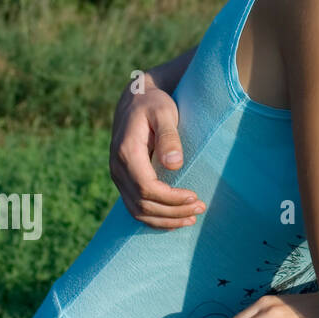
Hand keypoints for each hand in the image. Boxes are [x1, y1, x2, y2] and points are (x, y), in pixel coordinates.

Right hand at [109, 72, 201, 228]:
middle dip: (173, 211)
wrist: (135, 98)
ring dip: (165, 219)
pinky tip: (175, 220)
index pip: (146, 187)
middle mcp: (118, 168)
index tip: (195, 196)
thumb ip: (169, 137)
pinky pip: (135, 206)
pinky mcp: (124, 179)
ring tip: (192, 218)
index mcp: (126, 153)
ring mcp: (118, 176)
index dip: (171, 198)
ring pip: (137, 210)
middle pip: (143, 204)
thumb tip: (175, 164)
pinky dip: (154, 218)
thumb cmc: (153, 103)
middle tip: (201, 208)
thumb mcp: (164, 112)